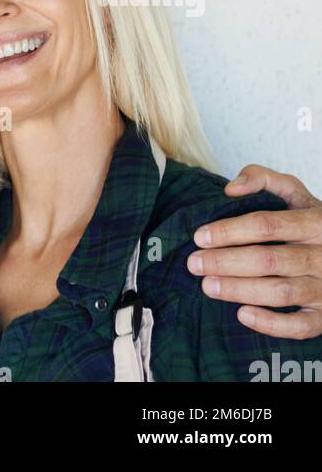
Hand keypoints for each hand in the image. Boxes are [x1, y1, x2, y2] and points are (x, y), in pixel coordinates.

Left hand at [187, 165, 321, 338]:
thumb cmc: (311, 220)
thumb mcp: (294, 192)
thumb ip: (263, 178)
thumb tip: (231, 189)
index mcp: (314, 221)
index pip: (267, 225)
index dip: (230, 231)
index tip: (200, 236)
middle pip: (269, 260)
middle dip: (226, 262)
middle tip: (195, 264)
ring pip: (281, 292)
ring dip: (241, 290)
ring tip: (208, 286)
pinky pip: (301, 326)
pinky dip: (272, 324)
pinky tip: (242, 314)